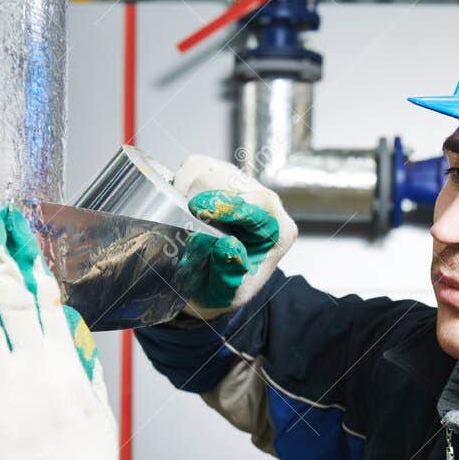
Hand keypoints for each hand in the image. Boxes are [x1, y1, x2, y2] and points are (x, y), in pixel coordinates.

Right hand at [173, 153, 296, 319]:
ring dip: (187, 190)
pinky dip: (181, 182)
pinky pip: (195, 166)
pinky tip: (181, 206)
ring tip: (182, 218)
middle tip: (181, 222)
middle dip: (199, 198)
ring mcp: (242, 184)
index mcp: (277, 231)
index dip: (229, 204)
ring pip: (209, 169)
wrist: (212, 283)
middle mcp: (264, 202)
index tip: (198, 210)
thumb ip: (229, 275)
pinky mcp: (220, 173)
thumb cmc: (222, 288)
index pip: (262, 204)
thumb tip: (228, 246)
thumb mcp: (226, 294)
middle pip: (229, 181)